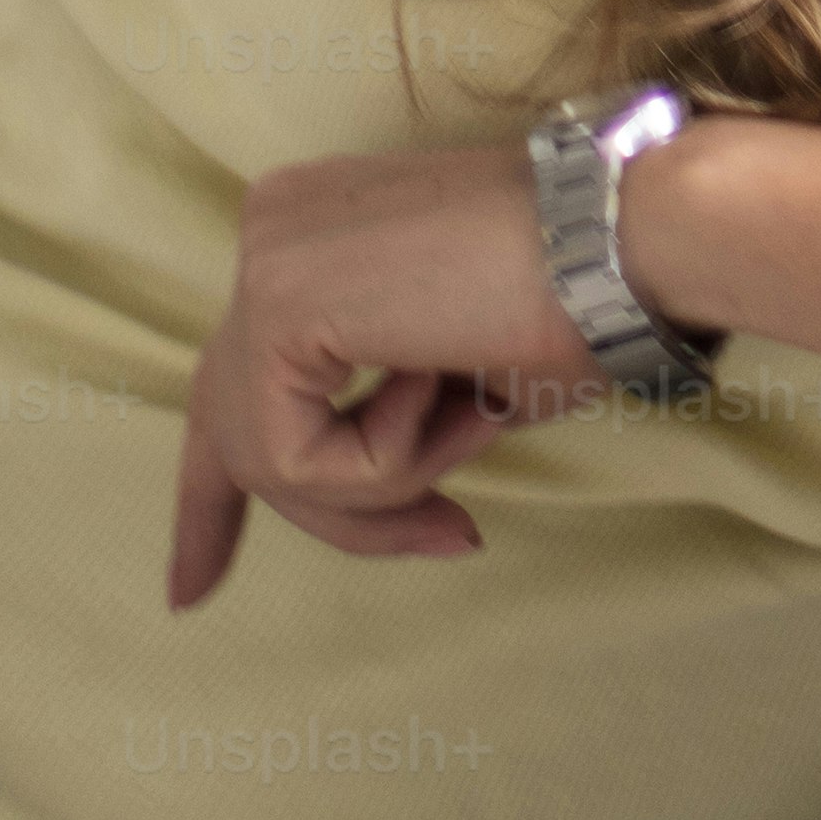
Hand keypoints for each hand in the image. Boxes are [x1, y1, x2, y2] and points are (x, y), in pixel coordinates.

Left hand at [165, 141, 616, 609]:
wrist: (629, 234)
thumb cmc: (585, 297)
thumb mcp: (463, 376)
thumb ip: (388, 416)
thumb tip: (372, 503)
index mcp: (314, 226)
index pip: (232, 376)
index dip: (208, 501)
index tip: (191, 594)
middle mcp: (272, 229)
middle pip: (242, 432)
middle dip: (340, 516)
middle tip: (454, 537)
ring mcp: (265, 261)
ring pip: (270, 460)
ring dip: (393, 476)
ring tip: (482, 412)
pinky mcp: (277, 306)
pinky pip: (295, 461)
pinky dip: (385, 463)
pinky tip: (447, 383)